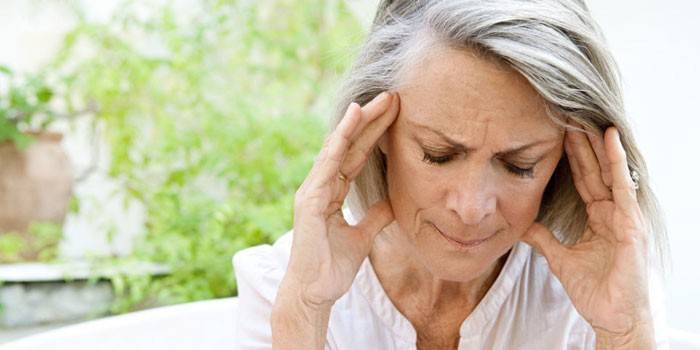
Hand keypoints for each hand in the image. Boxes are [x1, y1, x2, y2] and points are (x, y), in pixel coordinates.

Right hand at [282, 91, 398, 307]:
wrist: (314, 293)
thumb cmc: (332, 266)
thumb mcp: (363, 236)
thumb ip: (376, 215)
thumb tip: (394, 201)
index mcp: (332, 193)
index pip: (357, 156)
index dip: (375, 134)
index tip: (396, 114)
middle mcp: (320, 186)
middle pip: (349, 146)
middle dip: (370, 121)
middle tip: (392, 96)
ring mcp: (313, 191)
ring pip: (337, 149)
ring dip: (356, 123)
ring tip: (375, 101)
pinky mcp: (309, 200)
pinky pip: (327, 165)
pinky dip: (338, 142)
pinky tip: (351, 123)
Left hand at [522, 121, 653, 345]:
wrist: (612, 316)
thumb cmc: (594, 290)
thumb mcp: (560, 258)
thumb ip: (543, 238)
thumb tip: (522, 225)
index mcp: (599, 218)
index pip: (584, 179)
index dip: (572, 157)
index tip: (558, 133)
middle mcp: (613, 212)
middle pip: (596, 170)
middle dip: (583, 143)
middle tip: (569, 114)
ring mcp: (625, 216)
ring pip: (609, 171)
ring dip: (598, 143)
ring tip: (586, 116)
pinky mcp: (632, 223)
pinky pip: (624, 186)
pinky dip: (617, 161)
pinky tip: (610, 139)